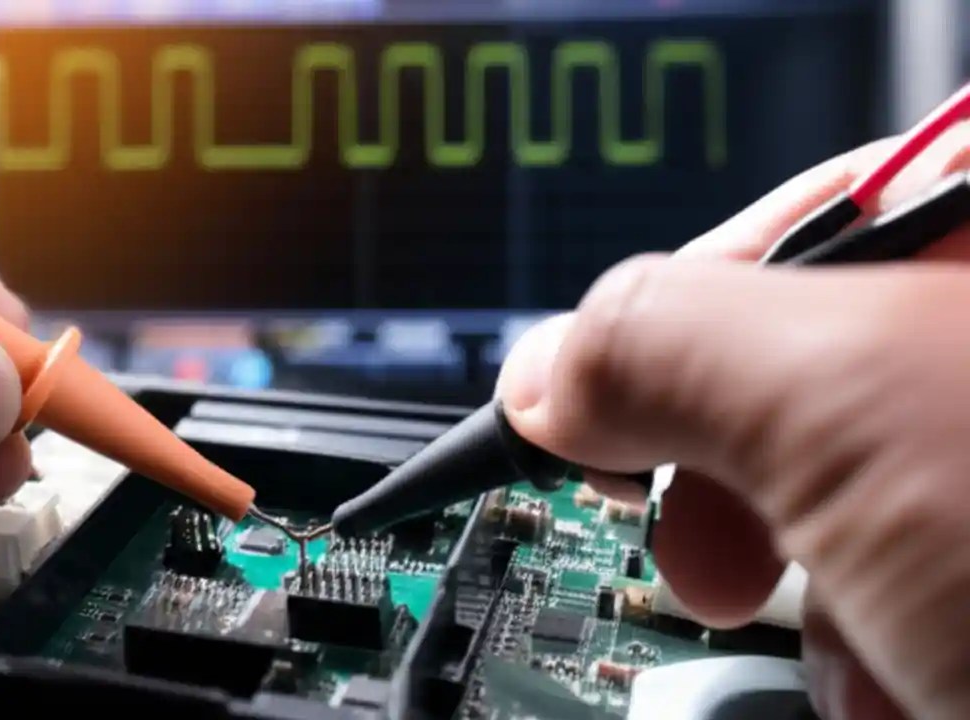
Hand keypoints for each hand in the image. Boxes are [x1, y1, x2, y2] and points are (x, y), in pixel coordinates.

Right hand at [497, 123, 969, 719]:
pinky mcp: (967, 585)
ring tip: (857, 653)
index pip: (790, 222)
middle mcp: (968, 356)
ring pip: (823, 506)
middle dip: (729, 483)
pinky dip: (859, 659)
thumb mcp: (842, 402)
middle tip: (714, 544)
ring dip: (798, 597)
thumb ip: (658, 341)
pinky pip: (879, 595)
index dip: (670, 318)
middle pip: (789, 379)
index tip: (582, 410)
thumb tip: (543, 376)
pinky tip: (902, 684)